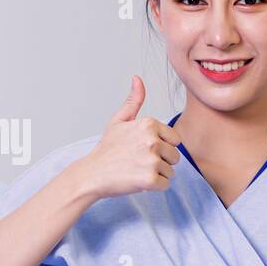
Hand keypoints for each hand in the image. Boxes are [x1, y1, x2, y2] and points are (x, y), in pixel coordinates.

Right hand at [75, 76, 182, 200]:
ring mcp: (151, 160)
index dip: (160, 147)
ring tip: (136, 171)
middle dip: (160, 162)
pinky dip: (153, 187)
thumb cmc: (106, 149)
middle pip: (174, 156)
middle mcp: (152, 140)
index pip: (174, 140)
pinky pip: (165, 184)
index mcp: (149, 124)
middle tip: (138, 162)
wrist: (91, 174)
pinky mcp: (150, 179)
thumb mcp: (118, 121)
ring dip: (156, 174)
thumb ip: (133, 101)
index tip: (141, 150)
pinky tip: (137, 181)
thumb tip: (137, 78)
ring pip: (170, 171)